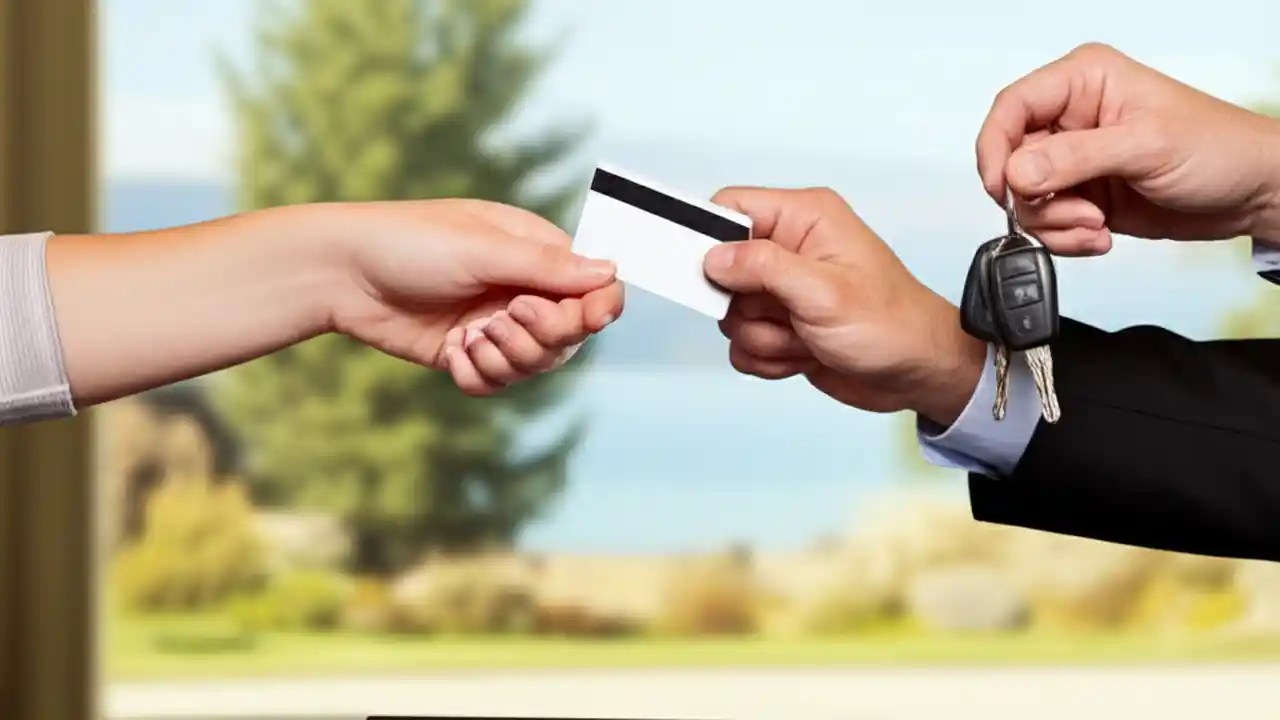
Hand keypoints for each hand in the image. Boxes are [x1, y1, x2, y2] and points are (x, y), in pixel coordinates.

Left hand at [319, 199, 623, 394]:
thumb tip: (609, 272)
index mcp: (534, 252)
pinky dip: (477, 376)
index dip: (595, 308)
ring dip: (506, 358)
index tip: (589, 317)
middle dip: (542, 337)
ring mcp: (495, 323)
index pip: (592, 287)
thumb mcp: (481, 248)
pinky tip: (451, 353)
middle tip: (504, 318)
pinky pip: (495, 383)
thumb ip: (545, 266)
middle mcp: (521, 289)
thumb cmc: (409, 242)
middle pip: (569, 336)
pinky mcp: (467, 353)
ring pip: (535, 366)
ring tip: (470, 337)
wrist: (339, 273)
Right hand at [703, 187, 984, 425]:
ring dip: (763, 338)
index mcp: (803, 218)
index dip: (708, 239)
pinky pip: (742, 344)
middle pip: (721, 270)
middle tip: (784, 315)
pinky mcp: (781, 325)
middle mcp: (789, 249)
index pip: (730, 208)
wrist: (918, 374)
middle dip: (745, 306)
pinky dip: (768, 358)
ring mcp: (783, 290)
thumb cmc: (891, 325)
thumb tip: (712, 257)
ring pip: (730, 315)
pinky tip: (804, 355)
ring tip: (806, 339)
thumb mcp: (823, 292)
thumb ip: (762, 267)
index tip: (705, 273)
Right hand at [978, 43, 1279, 253]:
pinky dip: (1067, 237)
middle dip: (1038, 198)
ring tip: (1096, 224)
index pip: (1012, 108)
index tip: (1001, 186)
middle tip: (1077, 211)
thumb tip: (1016, 171)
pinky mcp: (1082, 196)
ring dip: (1056, 223)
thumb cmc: (1219, 149)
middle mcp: (1072, 119)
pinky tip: (1101, 233)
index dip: (995, 148)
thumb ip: (1074, 157)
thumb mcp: (1145, 146)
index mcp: (1084, 82)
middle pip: (1011, 162)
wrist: (1253, 193)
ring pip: (1026, 199)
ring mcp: (1074, 161)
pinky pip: (1048, 224)